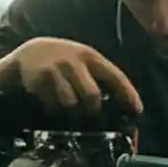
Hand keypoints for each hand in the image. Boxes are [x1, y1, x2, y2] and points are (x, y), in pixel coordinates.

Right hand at [12, 37, 142, 117]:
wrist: (30, 52)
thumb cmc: (64, 60)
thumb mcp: (83, 59)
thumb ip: (99, 75)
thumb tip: (122, 102)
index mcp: (90, 56)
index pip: (115, 76)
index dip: (128, 94)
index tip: (137, 111)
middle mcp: (74, 61)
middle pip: (92, 95)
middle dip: (93, 110)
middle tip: (91, 114)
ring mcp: (55, 70)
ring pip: (71, 103)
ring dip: (72, 111)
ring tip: (69, 108)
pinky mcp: (38, 80)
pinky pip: (52, 105)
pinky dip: (55, 110)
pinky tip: (53, 103)